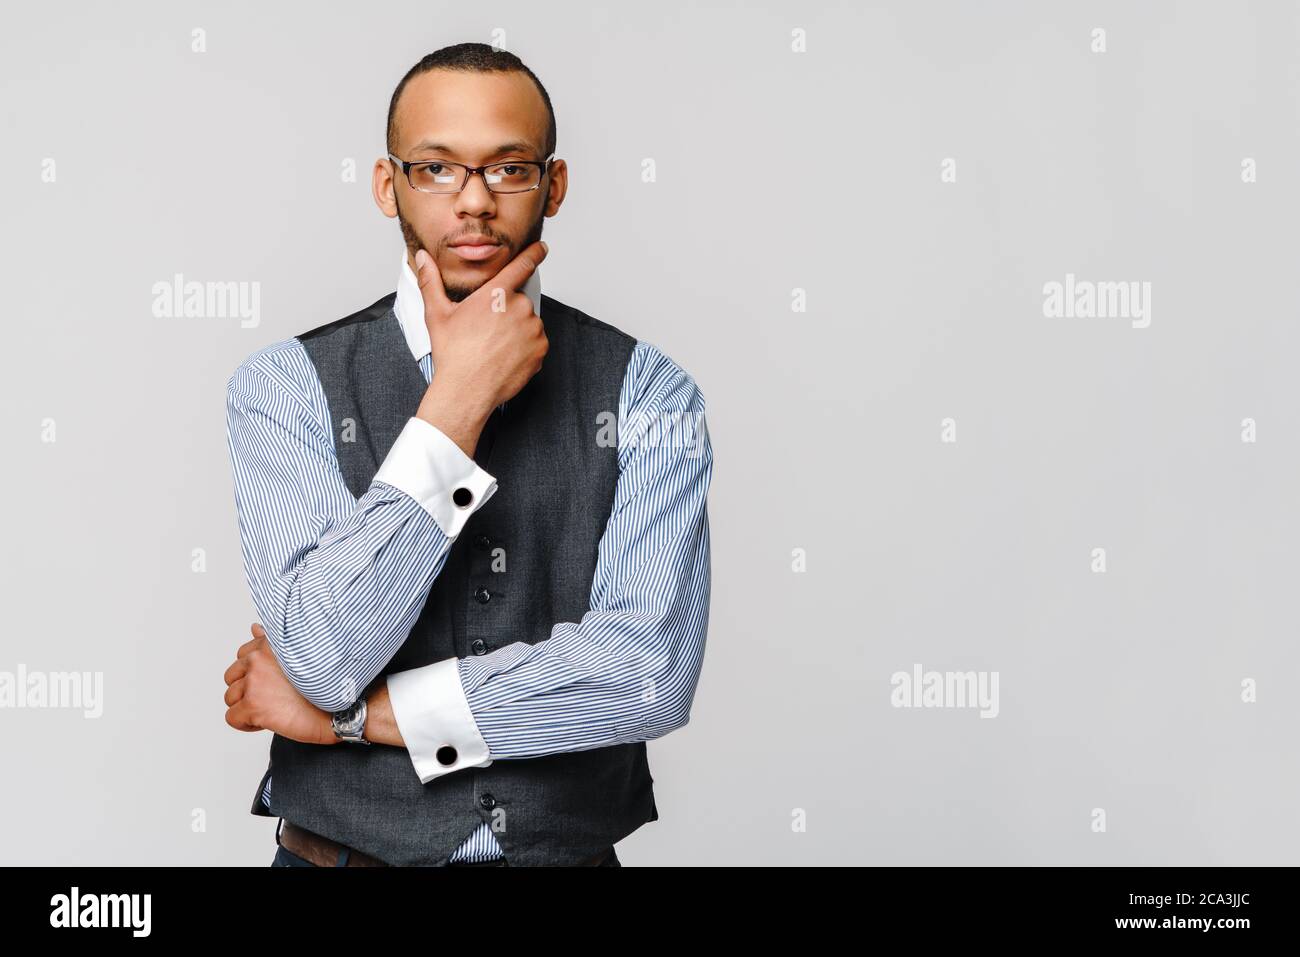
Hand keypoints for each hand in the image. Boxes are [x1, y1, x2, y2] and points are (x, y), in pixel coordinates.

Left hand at [223, 623, 337, 746]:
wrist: (344, 707)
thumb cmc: (329, 683)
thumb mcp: (301, 654)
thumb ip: (272, 642)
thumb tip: (253, 627)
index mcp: (271, 644)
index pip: (244, 655)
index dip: (256, 673)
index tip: (273, 683)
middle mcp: (259, 659)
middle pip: (232, 677)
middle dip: (247, 689)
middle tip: (272, 698)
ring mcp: (255, 682)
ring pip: (230, 697)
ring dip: (247, 706)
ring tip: (272, 710)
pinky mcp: (254, 705)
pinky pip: (232, 717)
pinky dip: (246, 723)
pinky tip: (267, 722)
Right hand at [414, 240, 549, 427]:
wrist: (466, 391)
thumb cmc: (452, 354)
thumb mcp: (437, 314)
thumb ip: (431, 280)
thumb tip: (421, 257)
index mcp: (496, 294)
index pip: (522, 265)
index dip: (534, 253)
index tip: (542, 248)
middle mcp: (519, 308)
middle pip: (518, 301)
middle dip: (506, 311)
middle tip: (487, 331)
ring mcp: (533, 329)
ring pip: (528, 322)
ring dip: (517, 329)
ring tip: (494, 346)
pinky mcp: (541, 350)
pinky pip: (536, 342)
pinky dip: (525, 347)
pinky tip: (505, 356)